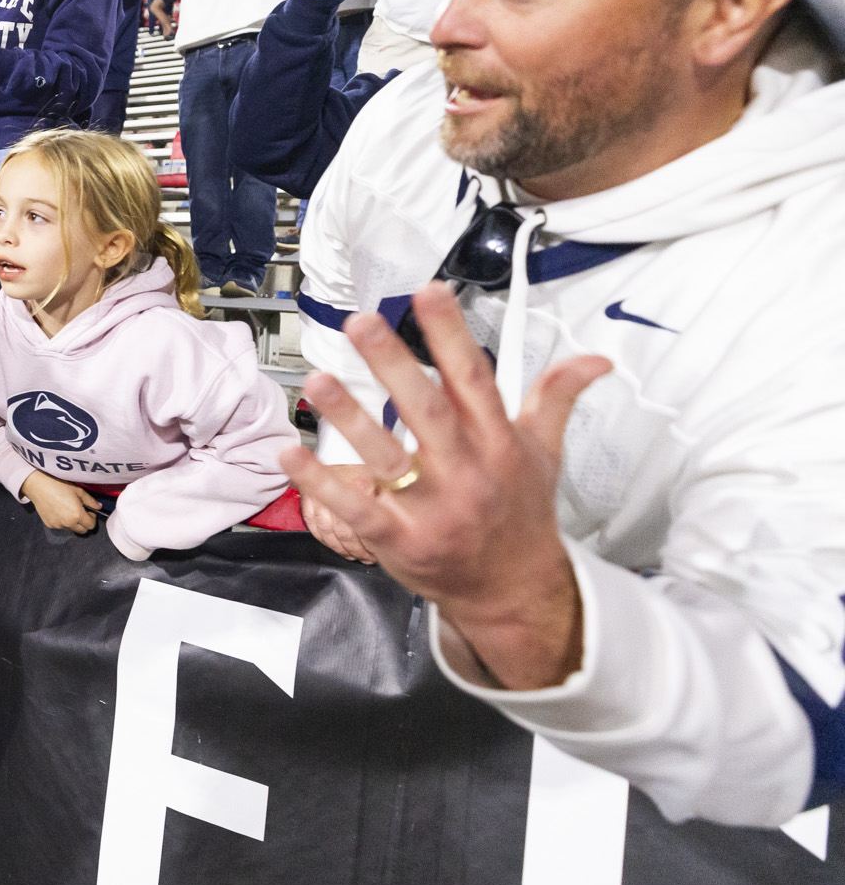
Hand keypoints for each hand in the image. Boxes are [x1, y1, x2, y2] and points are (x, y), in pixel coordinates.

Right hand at [22, 470, 100, 532]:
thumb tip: (99, 507)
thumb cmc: (59, 485)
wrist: (39, 486)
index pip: (91, 525)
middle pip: (82, 531)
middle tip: (80, 511)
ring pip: (71, 529)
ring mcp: (58, 525)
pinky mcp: (50, 525)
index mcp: (77, 515)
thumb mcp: (78, 491)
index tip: (89, 511)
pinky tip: (58, 510)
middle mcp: (68, 523)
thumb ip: (90, 501)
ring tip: (68, 509)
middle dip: (84, 523)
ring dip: (73, 522)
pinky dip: (62, 521)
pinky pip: (60, 526)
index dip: (92, 518)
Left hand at [279, 282, 611, 690]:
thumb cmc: (520, 515)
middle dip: (392, 365)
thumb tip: (594, 359)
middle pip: (427, 411)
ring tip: (318, 379)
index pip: (475, 379)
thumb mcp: (544, 453)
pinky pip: (356, 508)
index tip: (429, 293)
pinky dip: (321, 483)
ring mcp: (430, 508)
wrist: (514, 591)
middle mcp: (465, 471)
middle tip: (361, 324)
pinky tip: (291, 453)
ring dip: (350, 418)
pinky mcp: (398, 539)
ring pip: (386, 457)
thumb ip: (556, 397)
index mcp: (497, 443)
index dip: (451, 336)